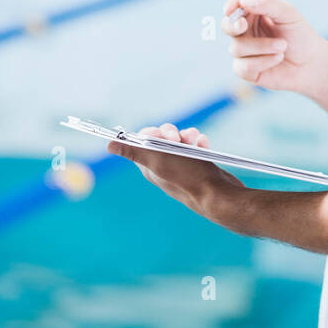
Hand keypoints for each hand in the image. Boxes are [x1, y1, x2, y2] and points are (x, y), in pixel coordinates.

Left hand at [108, 123, 242, 216]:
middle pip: (162, 139)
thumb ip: (134, 151)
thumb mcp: (158, 161)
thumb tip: (109, 145)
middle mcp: (164, 166)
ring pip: (181, 141)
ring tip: (196, 140)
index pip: (143, 142)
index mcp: (150, 166)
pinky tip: (204, 145)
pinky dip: (199, 142)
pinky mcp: (198, 166)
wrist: (218, 195)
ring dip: (188, 135)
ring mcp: (182, 166)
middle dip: (172, 133)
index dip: (152, 133)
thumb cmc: (187, 177)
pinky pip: (196, 146)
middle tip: (179, 139)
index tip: (162, 135)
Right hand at [222, 0, 327, 93]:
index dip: (230, 5)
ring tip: (283, 46)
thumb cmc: (300, 35)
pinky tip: (278, 58)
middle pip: (227, 26)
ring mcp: (245, 52)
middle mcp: (245, 31)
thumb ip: (268, 4)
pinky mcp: (246, 71)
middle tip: (242, 25)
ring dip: (262, 46)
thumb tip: (244, 1)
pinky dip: (263, 61)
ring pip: (236, 48)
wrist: (311, 63)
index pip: (234, 6)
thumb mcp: (289, 14)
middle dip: (232, 25)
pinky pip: (243, 67)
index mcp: (253, 14)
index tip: (233, 7)